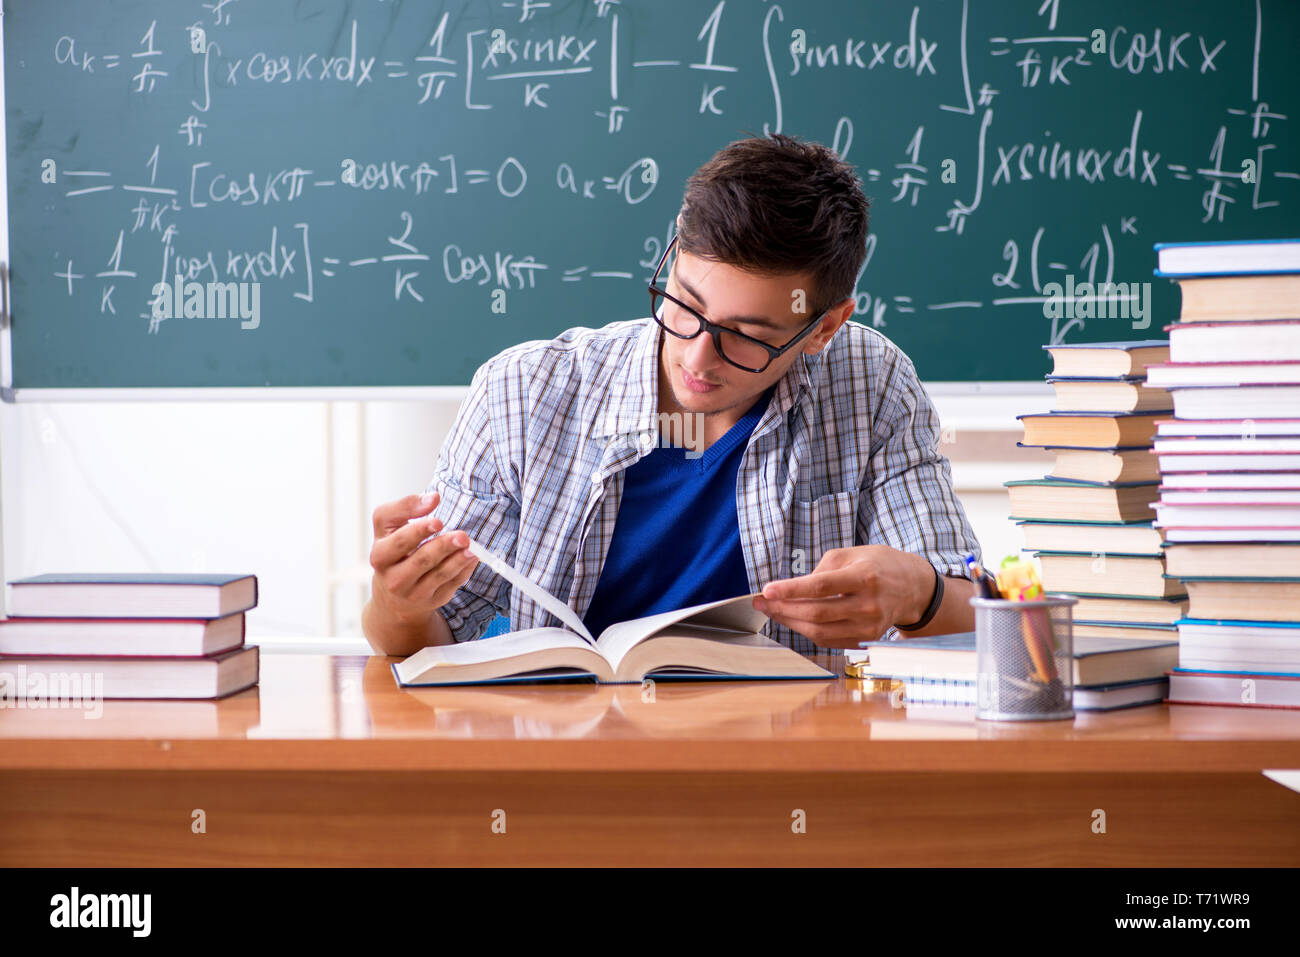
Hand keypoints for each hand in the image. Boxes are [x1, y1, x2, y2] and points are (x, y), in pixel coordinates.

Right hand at [368, 492, 478, 625]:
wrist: (392, 595)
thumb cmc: (393, 551)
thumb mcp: (387, 527)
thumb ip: (405, 507)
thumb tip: (432, 498)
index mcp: (381, 556)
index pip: (400, 541)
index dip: (419, 531)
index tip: (438, 520)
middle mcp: (394, 578)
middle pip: (422, 559)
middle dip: (443, 546)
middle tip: (462, 535)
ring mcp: (413, 593)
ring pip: (439, 574)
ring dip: (458, 558)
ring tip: (469, 545)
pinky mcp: (432, 600)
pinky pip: (451, 584)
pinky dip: (464, 569)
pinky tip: (471, 557)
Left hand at [751, 545, 934, 649]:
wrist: (913, 588)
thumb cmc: (879, 565)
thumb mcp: (853, 553)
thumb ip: (823, 568)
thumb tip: (794, 589)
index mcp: (865, 577)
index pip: (821, 586)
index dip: (791, 590)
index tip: (767, 590)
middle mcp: (868, 605)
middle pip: (816, 613)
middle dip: (783, 608)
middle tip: (762, 601)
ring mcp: (869, 626)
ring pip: (819, 631)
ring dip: (790, 622)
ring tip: (772, 610)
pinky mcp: (865, 639)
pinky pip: (828, 640)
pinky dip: (806, 631)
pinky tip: (794, 619)